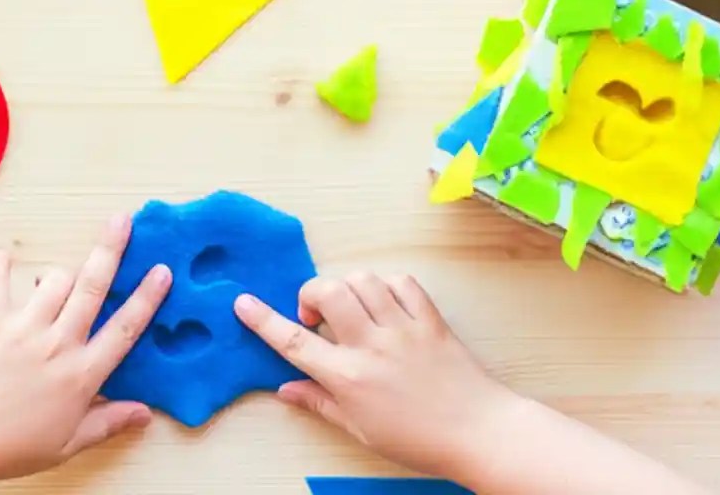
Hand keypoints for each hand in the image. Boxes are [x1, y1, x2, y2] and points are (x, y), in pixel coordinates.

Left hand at [0, 214, 171, 486]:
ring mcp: (23, 331)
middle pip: (91, 288)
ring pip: (52, 282)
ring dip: (62, 271)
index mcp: (81, 374)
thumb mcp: (67, 444)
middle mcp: (57, 345)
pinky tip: (5, 255)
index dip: (146, 298)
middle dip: (110, 251)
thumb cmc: (11, 447)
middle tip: (122, 222)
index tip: (162, 271)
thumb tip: (144, 414)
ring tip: (64, 272)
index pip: (124, 329)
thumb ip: (108, 423)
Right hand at [234, 272, 514, 477]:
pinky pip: (401, 282)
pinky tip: (384, 304)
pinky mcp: (430, 319)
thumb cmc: (417, 438)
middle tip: (317, 316)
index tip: (243, 302)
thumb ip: (320, 403)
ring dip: (348, 288)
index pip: (294, 343)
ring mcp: (403, 328)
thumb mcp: (359, 429)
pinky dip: (386, 285)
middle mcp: (372, 346)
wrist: (477, 431)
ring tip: (351, 309)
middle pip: (327, 293)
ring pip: (362, 281)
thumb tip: (285, 389)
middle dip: (311, 295)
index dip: (263, 320)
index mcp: (348, 378)